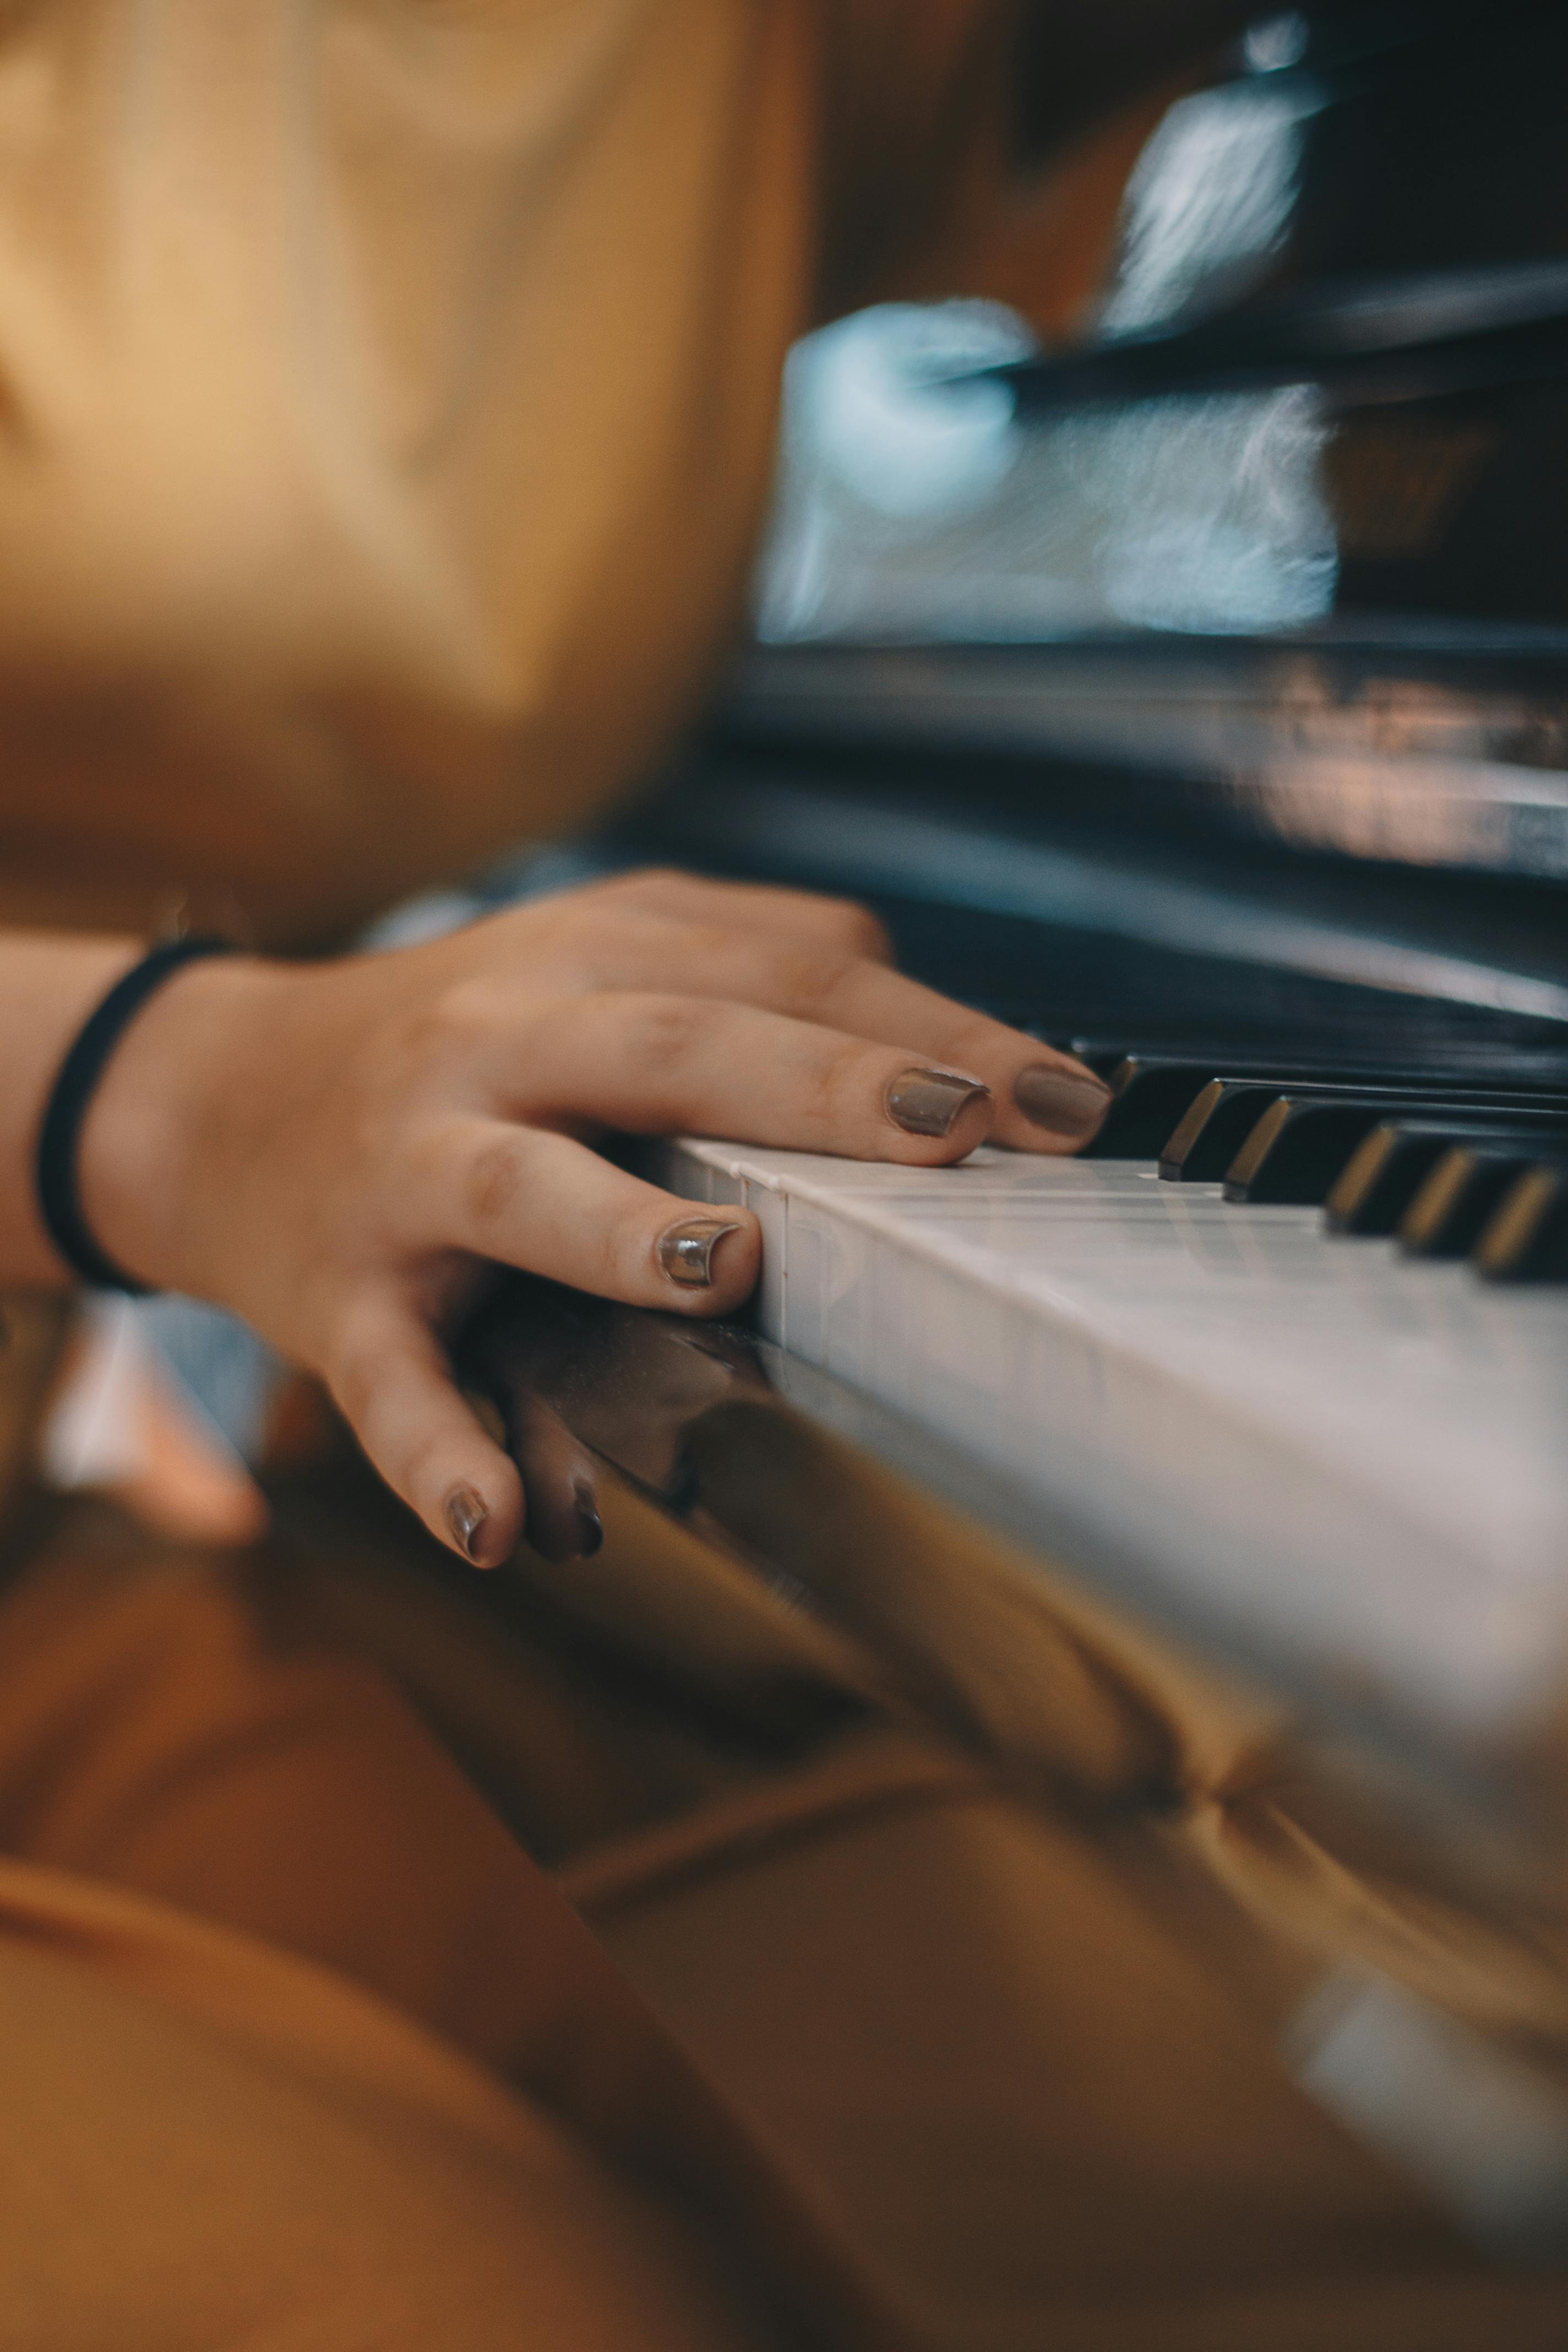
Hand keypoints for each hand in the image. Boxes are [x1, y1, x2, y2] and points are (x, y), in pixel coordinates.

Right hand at [80, 870, 1108, 1566]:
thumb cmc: (452, 1038)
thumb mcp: (586, 951)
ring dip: (619, 1230)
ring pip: (520, 1190)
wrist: (205, 1100)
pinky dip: (438, 1457)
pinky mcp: (344, 1298)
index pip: (779, 975)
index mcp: (587, 961)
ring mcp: (415, 1172)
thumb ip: (740, 951)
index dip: (926, 1027)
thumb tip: (909, 982)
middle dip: (822, 1088)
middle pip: (674, 1049)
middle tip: (959, 1129)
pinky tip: (498, 1527)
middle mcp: (501, 1046)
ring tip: (723, 1269)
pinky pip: (390, 1387)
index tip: (1064, 1099)